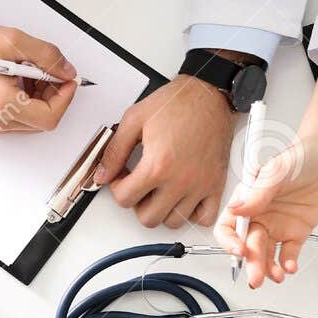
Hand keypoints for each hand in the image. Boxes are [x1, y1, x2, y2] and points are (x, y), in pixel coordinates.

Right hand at [0, 20, 78, 132]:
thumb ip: (48, 56)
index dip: (65, 98)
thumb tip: (67, 72)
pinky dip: (27, 99)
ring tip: (31, 71)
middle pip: (42, 120)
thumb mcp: (14, 41)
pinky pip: (19, 117)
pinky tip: (21, 79)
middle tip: (51, 71)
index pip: (48, 116)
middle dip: (53, 95)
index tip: (69, 80)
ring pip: (32, 120)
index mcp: (0, 104)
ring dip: (40, 97)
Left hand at [96, 76, 232, 227]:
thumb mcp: (134, 120)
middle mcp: (180, 180)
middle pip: (148, 218)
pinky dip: (192, 214)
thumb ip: (115, 151)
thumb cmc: (178, 103)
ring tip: (158, 190)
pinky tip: (183, 198)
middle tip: (138, 184)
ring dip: (161, 210)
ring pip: (173, 222)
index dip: (116, 188)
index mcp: (158, 165)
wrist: (208, 95)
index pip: (125, 199)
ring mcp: (200, 186)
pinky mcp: (215, 185)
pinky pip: (204, 218)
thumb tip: (103, 174)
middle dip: (137, 203)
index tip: (121, 178)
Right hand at [214, 136, 317, 287]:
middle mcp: (259, 216)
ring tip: (276, 276)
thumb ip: (257, 193)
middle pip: (248, 246)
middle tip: (255, 278)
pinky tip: (289, 266)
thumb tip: (236, 209)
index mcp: (247, 201)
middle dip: (252, 263)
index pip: (229, 227)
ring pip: (267, 254)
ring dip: (268, 268)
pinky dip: (288, 263)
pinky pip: (289, 253)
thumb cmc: (298, 156)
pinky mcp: (296, 232)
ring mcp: (277, 226)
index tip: (240, 251)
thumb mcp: (275, 171)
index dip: (230, 242)